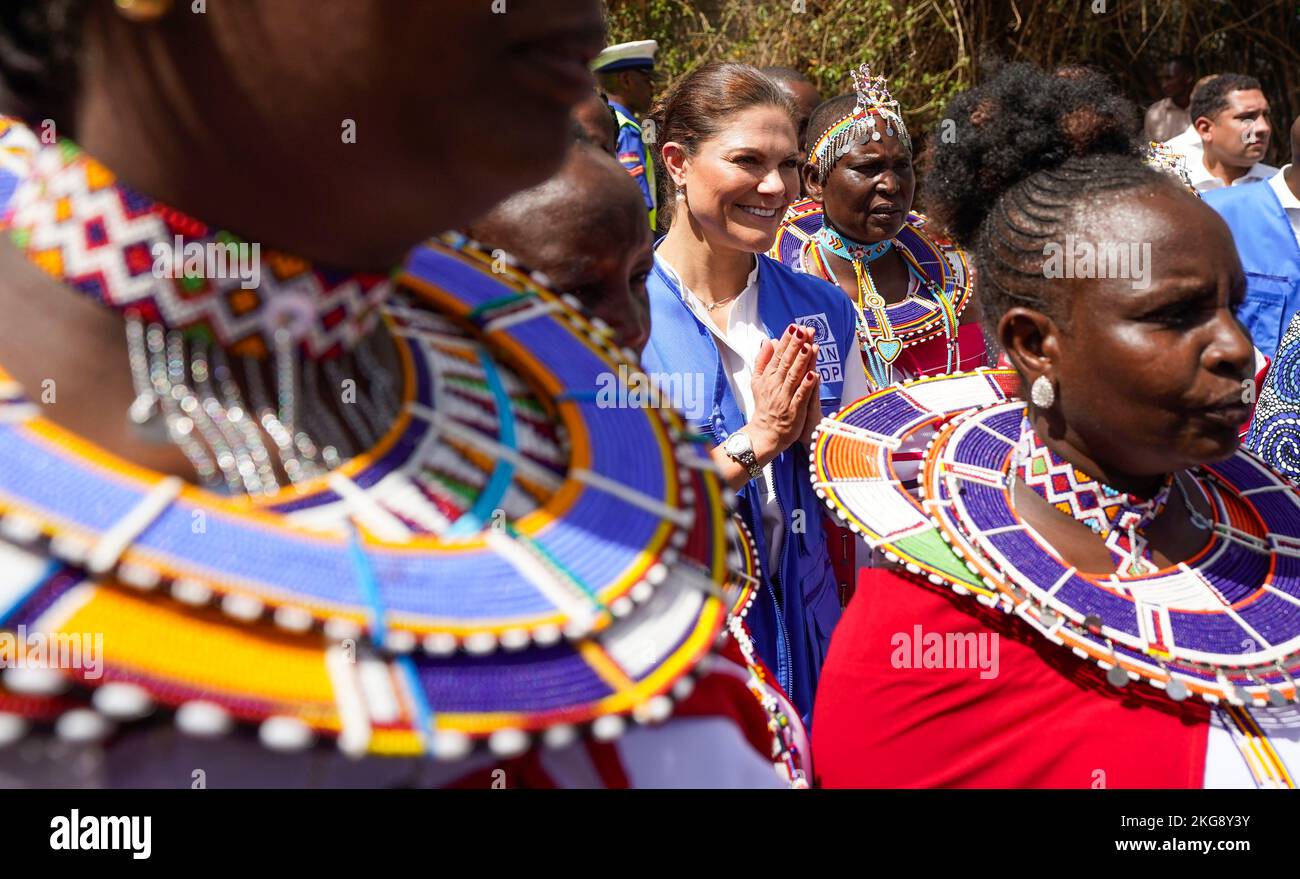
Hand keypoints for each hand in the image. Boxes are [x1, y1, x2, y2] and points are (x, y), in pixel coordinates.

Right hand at [746, 323, 818, 463]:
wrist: (764, 433)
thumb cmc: (764, 406)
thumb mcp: (758, 381)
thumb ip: (762, 360)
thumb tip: (768, 341)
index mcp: (768, 376)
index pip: (778, 355)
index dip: (787, 341)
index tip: (794, 326)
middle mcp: (776, 385)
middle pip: (786, 362)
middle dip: (796, 346)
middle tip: (804, 330)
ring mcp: (785, 397)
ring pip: (794, 376)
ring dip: (802, 361)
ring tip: (810, 347)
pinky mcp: (794, 410)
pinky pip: (801, 395)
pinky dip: (807, 385)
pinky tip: (815, 374)